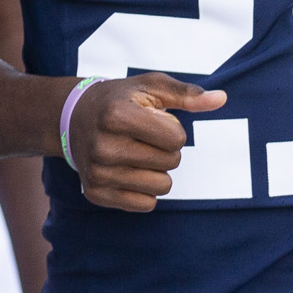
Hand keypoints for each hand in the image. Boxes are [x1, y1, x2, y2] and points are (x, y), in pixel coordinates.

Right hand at [66, 74, 224, 211]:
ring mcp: (98, 172)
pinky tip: (126, 171)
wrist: (72, 117)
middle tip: (141, 138)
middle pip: (172, 162)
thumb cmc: (119, 100)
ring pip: (162, 186)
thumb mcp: (150, 88)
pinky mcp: (95, 193)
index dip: (172, 130)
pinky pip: (146, 204)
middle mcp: (103, 146)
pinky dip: (144, 190)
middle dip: (166, 150)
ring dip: (157, 171)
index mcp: (117, 116)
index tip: (152, 121)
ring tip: (135, 154)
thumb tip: (221, 99)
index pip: (177, 140)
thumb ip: (187, 94)